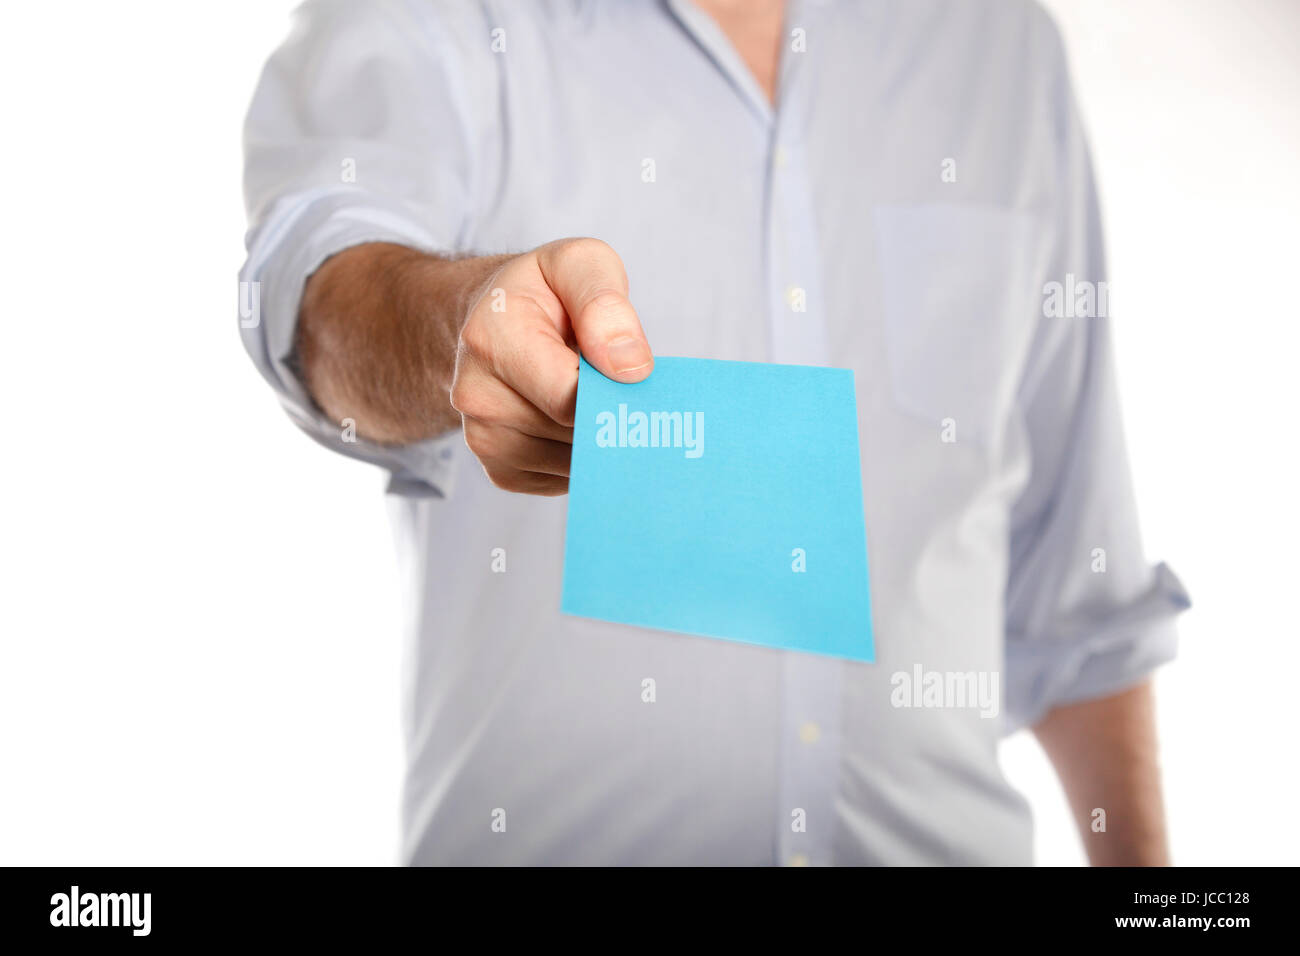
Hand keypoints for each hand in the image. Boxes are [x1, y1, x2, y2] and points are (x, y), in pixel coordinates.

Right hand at [450, 238, 653, 494]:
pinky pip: (565, 481)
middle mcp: (475, 393)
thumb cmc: (544, 292)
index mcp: (492, 336)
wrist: (491, 321)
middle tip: (612, 379)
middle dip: (608, 410)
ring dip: (596, 436)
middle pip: (576, 433)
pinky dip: (581, 455)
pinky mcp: (500, 470)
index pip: (569, 395)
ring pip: (575, 463)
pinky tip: (573, 421)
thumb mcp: (579, 264)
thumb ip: (605, 303)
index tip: (627, 367)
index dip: (612, 387)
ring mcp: (483, 438)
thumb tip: (630, 368)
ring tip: (586, 394)